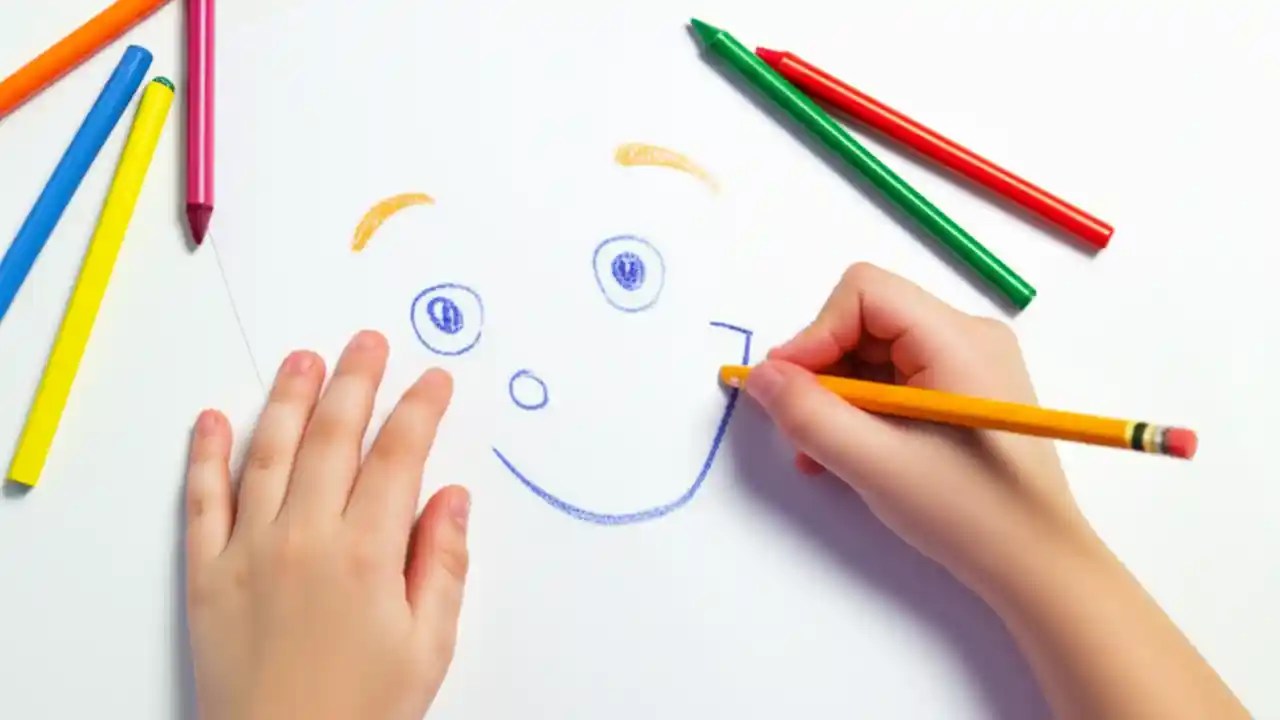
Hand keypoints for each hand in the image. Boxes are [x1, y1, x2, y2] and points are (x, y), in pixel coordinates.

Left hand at [184, 330, 468, 719]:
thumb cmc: (360, 714)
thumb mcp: (428, 647)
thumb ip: (443, 566)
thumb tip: (452, 500)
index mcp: (367, 554)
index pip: (398, 457)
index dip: (418, 409)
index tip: (432, 380)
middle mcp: (305, 539)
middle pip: (332, 437)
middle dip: (355, 381)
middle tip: (368, 342)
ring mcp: (249, 551)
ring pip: (268, 453)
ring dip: (287, 398)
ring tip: (303, 360)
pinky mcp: (206, 575)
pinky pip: (202, 502)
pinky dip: (206, 456)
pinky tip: (214, 421)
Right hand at [744, 263, 1098, 594]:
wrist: (1037, 566)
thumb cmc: (966, 512)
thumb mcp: (873, 463)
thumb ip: (807, 413)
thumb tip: (758, 374)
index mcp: (957, 338)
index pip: (864, 293)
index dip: (815, 333)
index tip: (785, 388)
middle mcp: (968, 336)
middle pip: (867, 319)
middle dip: (823, 368)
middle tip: (800, 427)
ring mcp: (970, 363)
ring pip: (875, 351)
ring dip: (837, 395)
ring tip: (820, 452)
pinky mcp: (965, 392)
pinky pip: (896, 378)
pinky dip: (863, 408)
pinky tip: (850, 452)